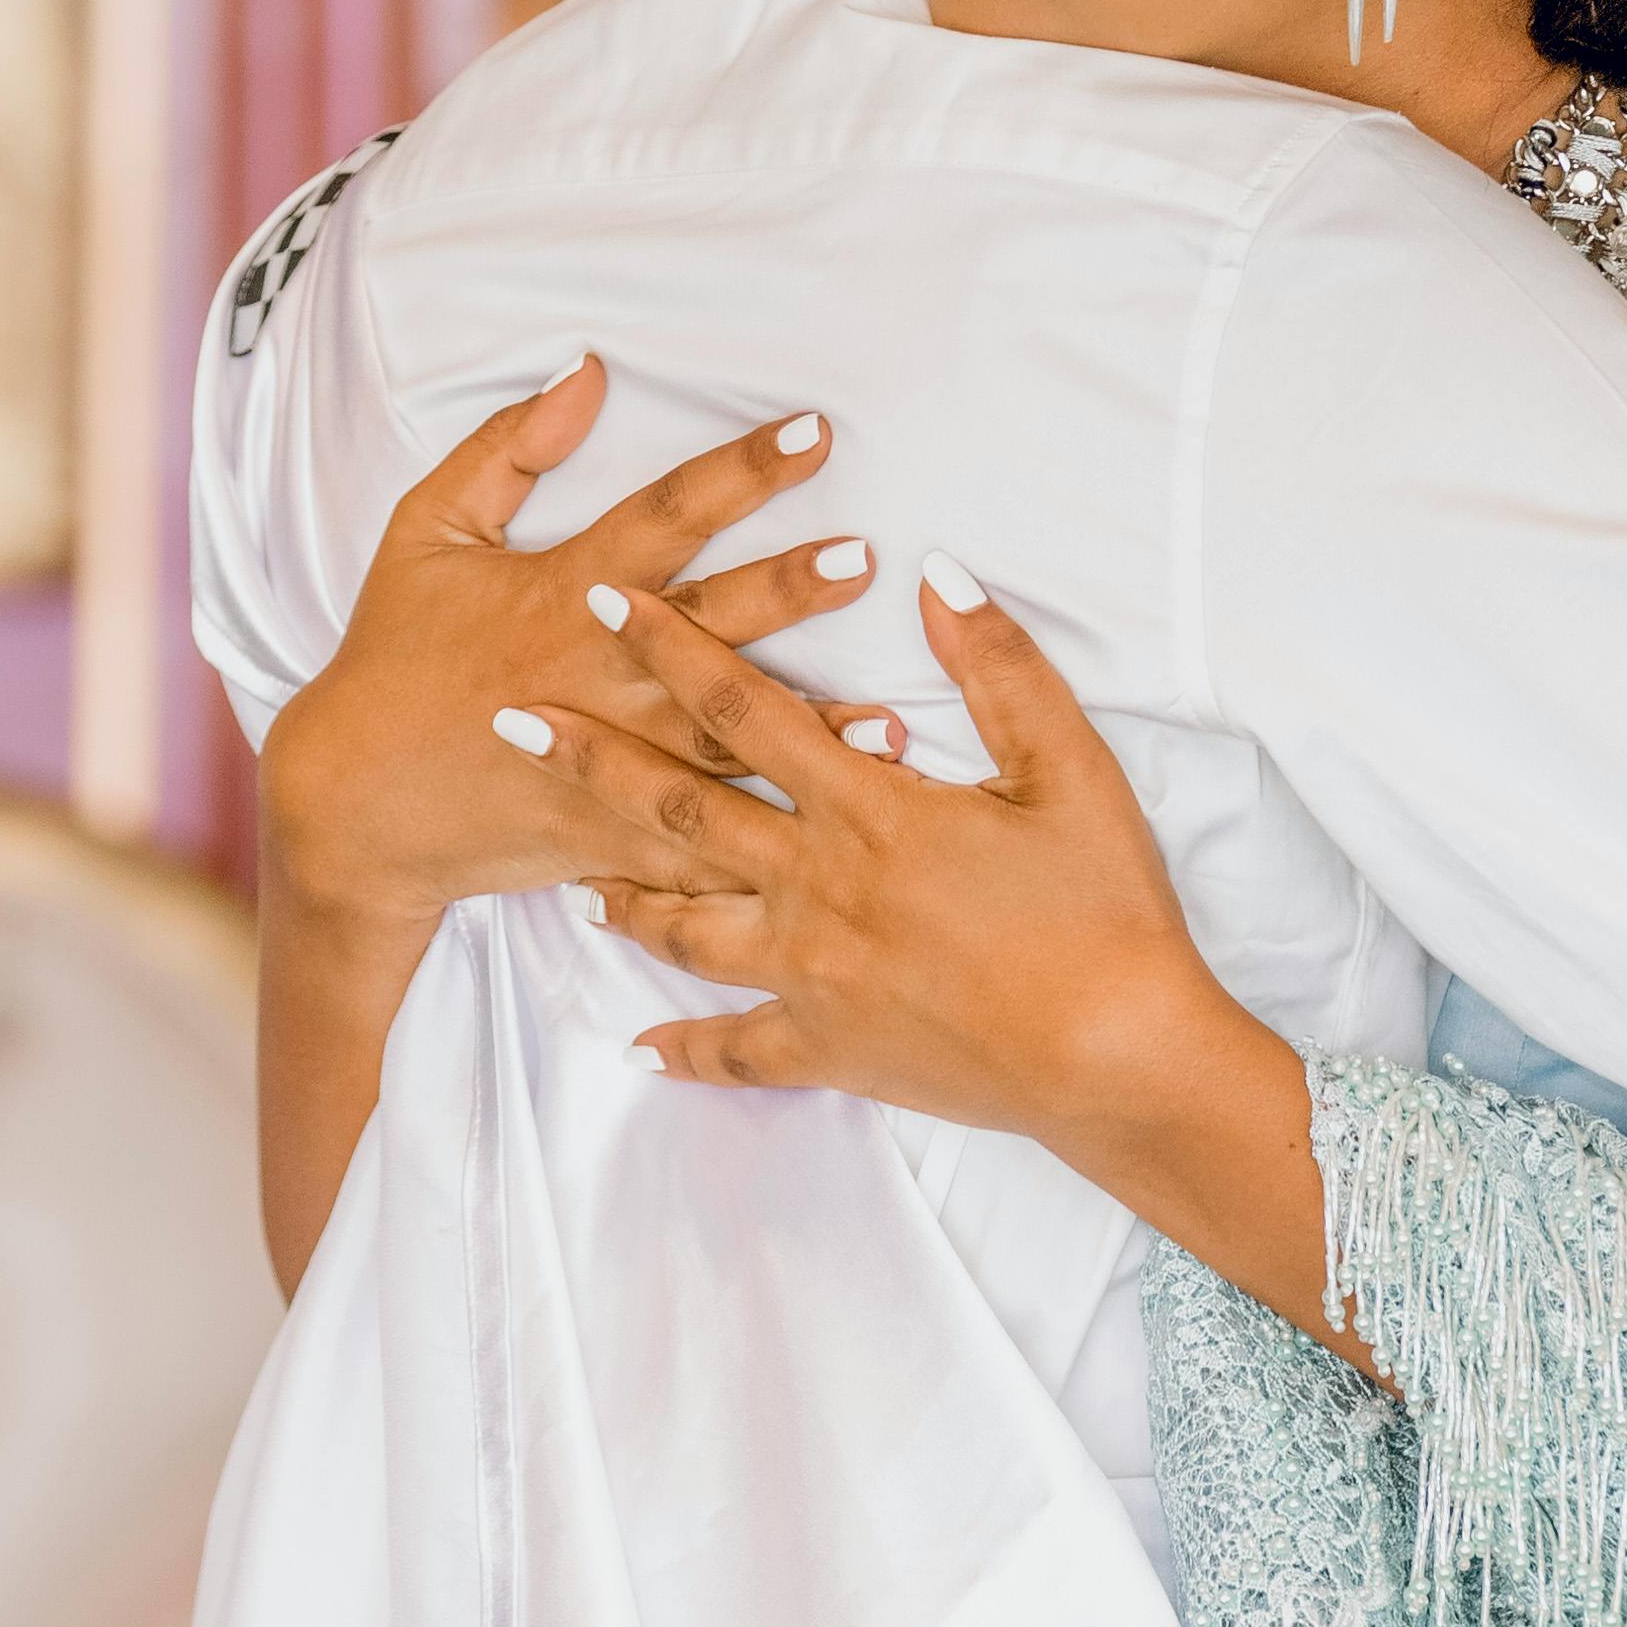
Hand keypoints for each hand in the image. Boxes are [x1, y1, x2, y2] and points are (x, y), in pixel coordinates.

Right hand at [256, 363, 871, 940]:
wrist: (352, 804)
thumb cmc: (393, 655)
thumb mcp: (429, 533)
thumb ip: (508, 450)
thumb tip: (586, 370)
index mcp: (563, 590)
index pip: (667, 514)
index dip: (741, 471)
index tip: (813, 432)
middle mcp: (599, 669)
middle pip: (711, 622)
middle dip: (789, 589)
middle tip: (866, 556)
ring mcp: (610, 754)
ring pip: (726, 735)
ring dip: (809, 725)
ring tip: (895, 717)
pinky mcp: (613, 828)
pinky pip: (702, 830)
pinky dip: (768, 826)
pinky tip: (832, 817)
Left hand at [543, 560, 1252, 1144]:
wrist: (1114, 1054)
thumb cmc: (1103, 907)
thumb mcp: (1069, 766)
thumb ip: (997, 666)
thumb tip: (938, 573)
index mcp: (869, 808)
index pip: (745, 707)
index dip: (673, 647)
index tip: (608, 599)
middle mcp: (816, 887)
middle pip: (677, 808)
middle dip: (589, 757)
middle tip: (512, 718)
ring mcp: (811, 976)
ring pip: (686, 928)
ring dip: (621, 894)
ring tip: (568, 878)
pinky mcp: (830, 1050)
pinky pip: (736, 1051)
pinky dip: (682, 1048)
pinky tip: (640, 1048)